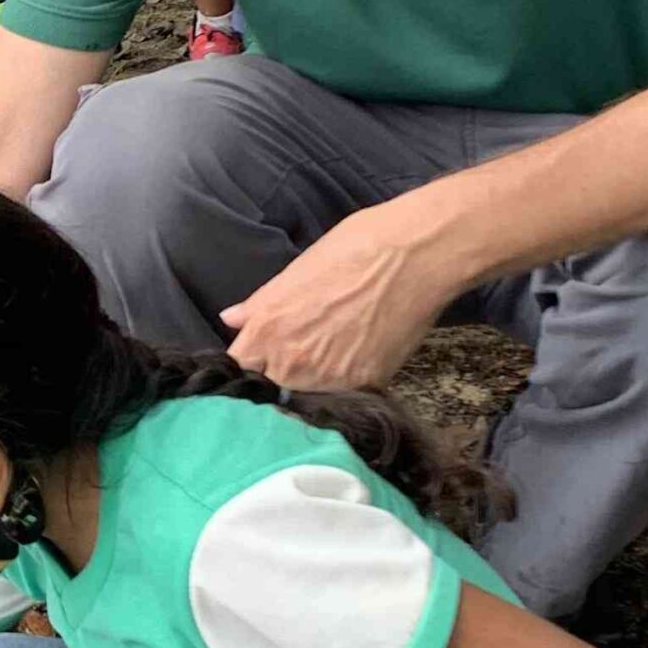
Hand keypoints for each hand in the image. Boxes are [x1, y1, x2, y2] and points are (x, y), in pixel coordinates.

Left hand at [220, 200, 460, 391]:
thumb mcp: (296, 271)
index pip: (238, 368)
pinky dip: (344, 385)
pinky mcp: (364, 386)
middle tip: (297, 356)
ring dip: (309, 386)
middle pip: (269, 389)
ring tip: (327, 357)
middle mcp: (292, 364)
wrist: (416, 257)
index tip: (257, 359)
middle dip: (276, 378)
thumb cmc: (355, 249)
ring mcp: (328, 380)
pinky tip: (354, 359)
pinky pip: (343, 395)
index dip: (247, 364)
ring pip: (305, 398)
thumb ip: (260, 305)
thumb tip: (231, 319)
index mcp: (268, 331)